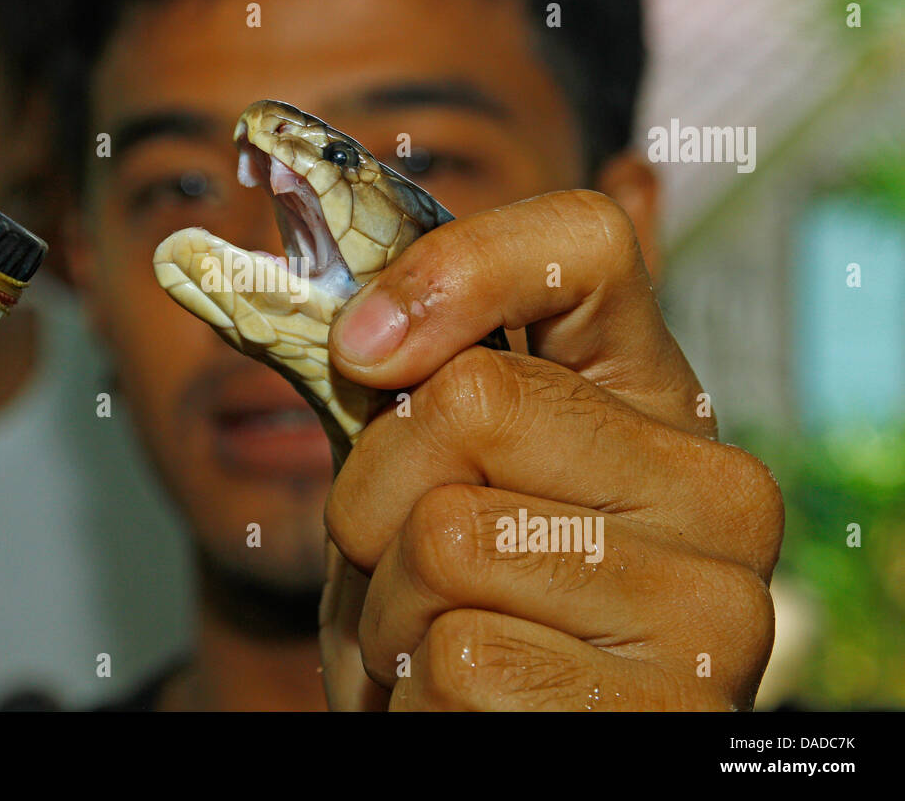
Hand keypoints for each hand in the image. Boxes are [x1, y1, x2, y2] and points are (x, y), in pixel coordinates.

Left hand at [318, 190, 782, 710]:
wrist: (482, 744)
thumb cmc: (449, 608)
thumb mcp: (425, 479)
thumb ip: (406, 376)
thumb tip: (272, 244)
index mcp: (653, 402)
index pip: (585, 243)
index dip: (453, 269)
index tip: (362, 351)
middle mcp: (715, 488)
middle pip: (471, 400)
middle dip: (373, 497)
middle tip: (397, 563)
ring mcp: (711, 604)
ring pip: (446, 539)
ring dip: (386, 609)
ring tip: (431, 643)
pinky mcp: (669, 712)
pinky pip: (456, 656)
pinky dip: (409, 692)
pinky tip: (459, 706)